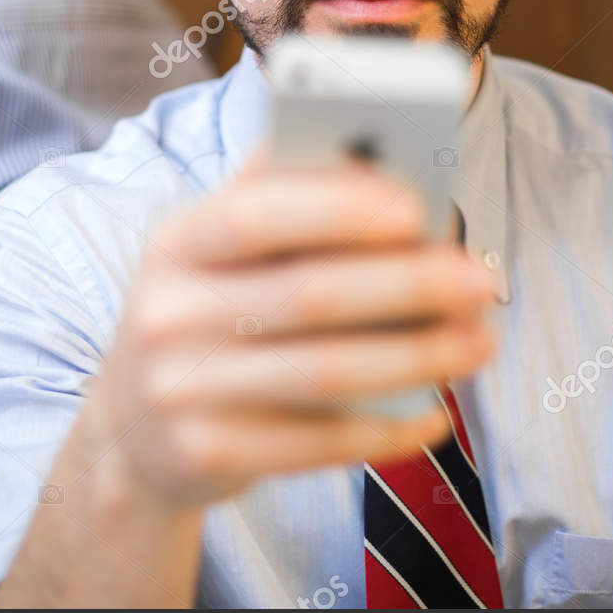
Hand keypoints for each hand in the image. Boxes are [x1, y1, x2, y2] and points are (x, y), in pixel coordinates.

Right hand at [85, 154, 498, 510]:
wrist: (130, 432)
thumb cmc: (201, 316)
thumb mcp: (210, 250)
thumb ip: (275, 199)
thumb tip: (373, 158)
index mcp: (173, 244)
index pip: (255, 215)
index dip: (337, 209)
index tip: (416, 208)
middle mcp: (166, 314)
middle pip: (306, 296)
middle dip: (408, 286)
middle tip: (482, 280)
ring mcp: (182, 390)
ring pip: (324, 373)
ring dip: (418, 357)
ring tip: (480, 342)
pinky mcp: (207, 454)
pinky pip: (320, 442)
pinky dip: (388, 429)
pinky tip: (435, 413)